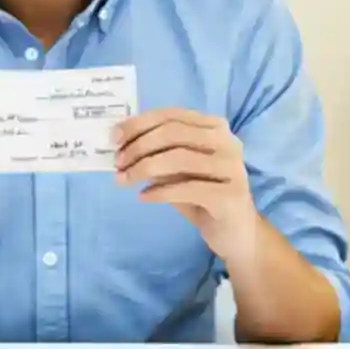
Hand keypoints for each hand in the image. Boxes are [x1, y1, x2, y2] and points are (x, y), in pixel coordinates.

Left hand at [114, 108, 258, 261]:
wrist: (235, 233)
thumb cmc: (202, 196)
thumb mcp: (177, 170)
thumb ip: (157, 153)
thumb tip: (121, 143)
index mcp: (215, 127)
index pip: (172, 115)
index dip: (139, 123)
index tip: (114, 137)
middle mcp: (228, 142)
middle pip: (174, 133)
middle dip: (139, 146)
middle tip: (118, 162)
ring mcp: (232, 168)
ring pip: (179, 158)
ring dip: (144, 168)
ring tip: (124, 179)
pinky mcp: (230, 196)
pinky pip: (187, 188)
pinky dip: (160, 191)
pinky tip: (143, 197)